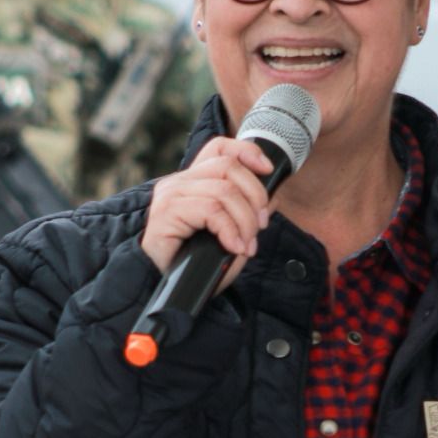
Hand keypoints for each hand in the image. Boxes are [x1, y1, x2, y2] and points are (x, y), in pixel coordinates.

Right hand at [141, 137, 274, 292]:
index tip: (268, 171)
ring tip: (246, 244)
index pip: (219, 147)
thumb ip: (247, 215)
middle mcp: (179, 182)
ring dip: (244, 220)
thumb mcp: (230, 237)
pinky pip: (210, 210)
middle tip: (260, 226)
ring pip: (224, 190)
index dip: (247, 151)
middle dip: (255, 195)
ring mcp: (171, 195)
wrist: (164, 291)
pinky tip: (233, 247)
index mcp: (193, 182)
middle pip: (228, 166)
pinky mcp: (167, 212)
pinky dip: (230, 229)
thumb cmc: (195, 266)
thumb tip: (272, 198)